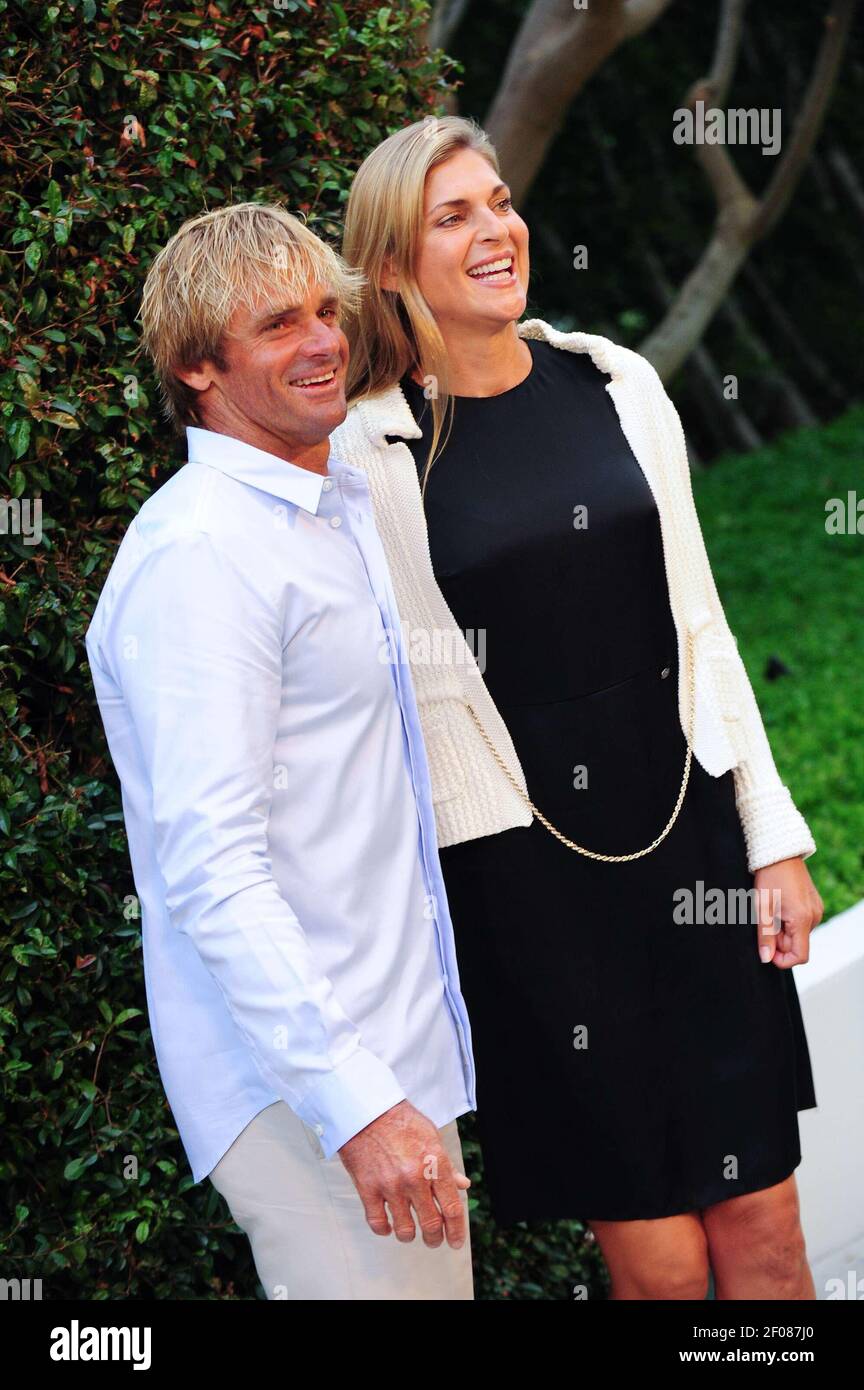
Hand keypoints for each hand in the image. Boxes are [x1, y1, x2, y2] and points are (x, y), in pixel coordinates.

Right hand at [337, 1099, 470, 1247]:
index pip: (452, 1207)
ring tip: (410, 1233)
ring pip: (405, 1229)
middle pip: (431, 1223)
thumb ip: (447, 1166)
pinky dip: (384, 1230)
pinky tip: (388, 1227)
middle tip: (434, 1241)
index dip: (456, 1230)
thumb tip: (462, 1185)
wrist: (367, 1110)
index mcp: (435, 1163)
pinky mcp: (367, 1188)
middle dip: (435, 1238)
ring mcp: (390, 1185)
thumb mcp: (431, 1137)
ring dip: (409, 1236)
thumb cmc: (401, 1121)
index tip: (455, 1241)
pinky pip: (378, 1223)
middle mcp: (415, 1177)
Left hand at [754, 857, 822, 967]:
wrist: (780, 853)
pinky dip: (788, 920)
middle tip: (764, 920)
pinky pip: (801, 922)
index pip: (800, 956)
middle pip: (797, 944)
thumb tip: (766, 958)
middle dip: (778, 940)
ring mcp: (816, 910)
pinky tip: (779, 906)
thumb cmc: (770, 877)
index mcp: (803, 919)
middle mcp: (814, 916)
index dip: (782, 959)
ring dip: (782, 929)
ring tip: (771, 910)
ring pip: (798, 934)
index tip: (767, 950)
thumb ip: (765, 935)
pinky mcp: (813, 904)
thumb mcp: (762, 907)